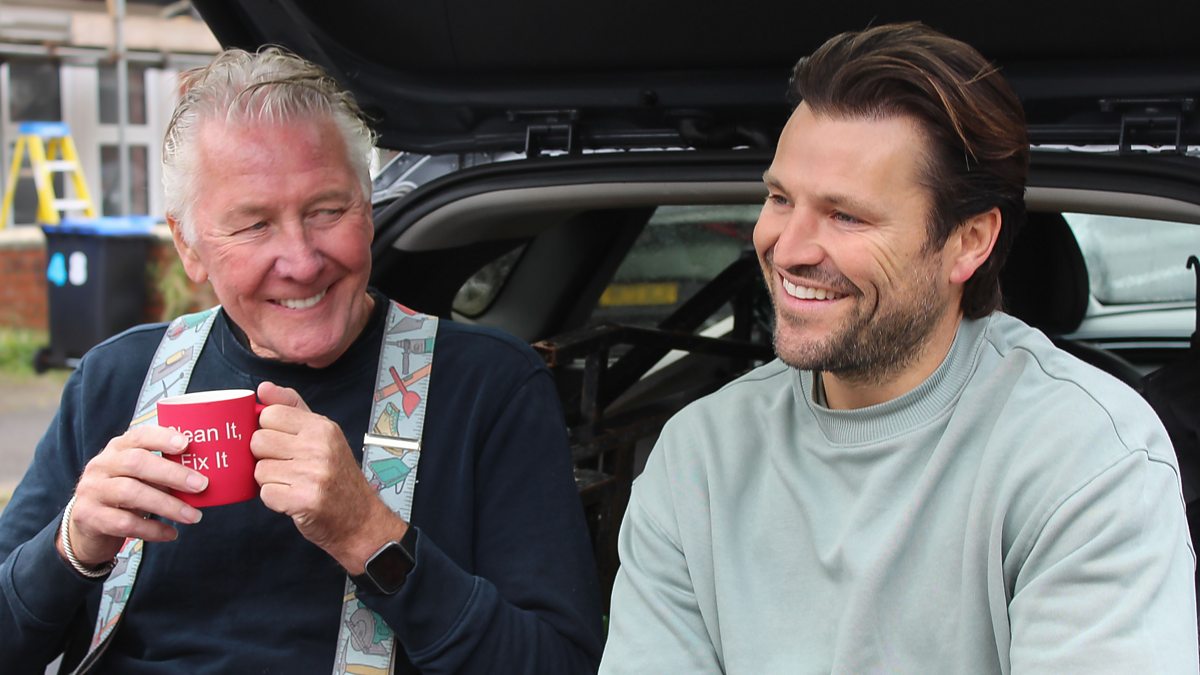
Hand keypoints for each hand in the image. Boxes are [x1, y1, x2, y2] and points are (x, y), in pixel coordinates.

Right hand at [64, 427, 206, 565]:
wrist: (86, 525)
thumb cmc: (124, 493)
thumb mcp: (139, 476)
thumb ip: (163, 470)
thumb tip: (204, 476)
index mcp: (118, 449)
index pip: (139, 435)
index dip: (162, 437)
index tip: (186, 444)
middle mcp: (102, 465)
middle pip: (136, 463)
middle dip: (172, 474)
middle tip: (201, 485)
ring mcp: (92, 490)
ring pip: (131, 493)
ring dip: (167, 505)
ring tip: (194, 516)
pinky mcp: (89, 517)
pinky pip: (124, 523)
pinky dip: (152, 529)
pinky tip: (171, 533)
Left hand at [251, 381, 405, 571]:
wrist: (360, 519)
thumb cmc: (337, 476)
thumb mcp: (322, 435)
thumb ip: (292, 408)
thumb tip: (262, 388)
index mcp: (322, 427)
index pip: (269, 414)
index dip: (269, 431)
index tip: (283, 444)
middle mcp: (319, 447)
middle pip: (258, 441)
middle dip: (266, 457)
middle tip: (287, 467)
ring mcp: (312, 474)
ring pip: (259, 469)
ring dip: (270, 481)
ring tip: (293, 484)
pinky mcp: (304, 500)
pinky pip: (265, 494)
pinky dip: (274, 500)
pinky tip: (292, 499)